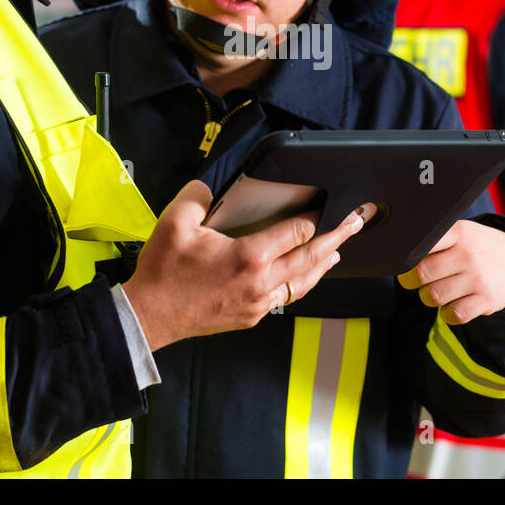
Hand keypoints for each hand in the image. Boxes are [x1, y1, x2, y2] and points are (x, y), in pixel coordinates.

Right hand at [122, 180, 362, 350]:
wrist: (148, 317)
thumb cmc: (163, 273)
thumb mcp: (175, 223)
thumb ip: (198, 196)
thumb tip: (211, 187)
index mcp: (248, 257)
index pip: (295, 232)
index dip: (314, 218)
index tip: (326, 207)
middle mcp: (260, 283)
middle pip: (310, 258)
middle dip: (336, 238)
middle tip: (356, 223)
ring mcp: (258, 303)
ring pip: (303, 282)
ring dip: (323, 265)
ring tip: (338, 250)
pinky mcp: (251, 316)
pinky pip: (285, 297)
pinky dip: (300, 283)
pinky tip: (302, 276)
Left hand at [397, 220, 504, 324]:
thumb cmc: (474, 246)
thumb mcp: (458, 231)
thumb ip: (432, 238)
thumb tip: (392, 249)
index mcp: (458, 233)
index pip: (422, 242)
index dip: (406, 255)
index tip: (404, 259)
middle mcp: (468, 254)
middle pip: (421, 274)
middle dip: (410, 280)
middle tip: (416, 279)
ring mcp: (478, 278)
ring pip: (433, 296)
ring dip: (428, 297)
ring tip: (437, 289)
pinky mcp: (486, 301)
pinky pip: (453, 315)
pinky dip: (446, 314)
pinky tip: (451, 304)